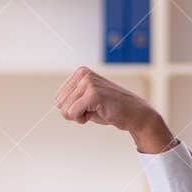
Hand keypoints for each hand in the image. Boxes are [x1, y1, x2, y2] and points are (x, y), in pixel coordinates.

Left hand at [55, 67, 175, 152]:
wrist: (135, 114)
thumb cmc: (110, 109)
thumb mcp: (87, 99)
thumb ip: (72, 98)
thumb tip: (56, 102)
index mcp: (80, 72)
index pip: (58, 99)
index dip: (72, 109)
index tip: (89, 105)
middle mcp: (83, 74)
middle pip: (59, 104)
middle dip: (74, 113)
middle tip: (93, 109)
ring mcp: (88, 82)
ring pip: (65, 110)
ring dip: (79, 116)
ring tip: (97, 110)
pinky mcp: (93, 93)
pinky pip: (73, 113)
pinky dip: (83, 119)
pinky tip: (99, 112)